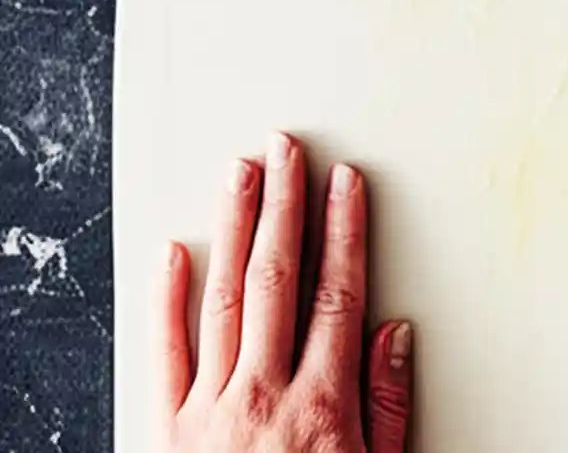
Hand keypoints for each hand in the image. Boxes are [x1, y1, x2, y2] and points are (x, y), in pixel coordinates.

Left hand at [155, 133, 411, 451]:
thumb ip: (385, 403)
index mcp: (321, 404)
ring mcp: (208, 407)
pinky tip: (175, 251)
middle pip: (277, 278)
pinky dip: (166, 297)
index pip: (337, 293)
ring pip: (222, 298)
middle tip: (287, 150)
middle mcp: (262, 393)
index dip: (343, 231)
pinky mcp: (166, 426)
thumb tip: (394, 332)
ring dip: (233, 228)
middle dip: (284, 206)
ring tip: (240, 174)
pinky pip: (165, 351)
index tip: (345, 185)